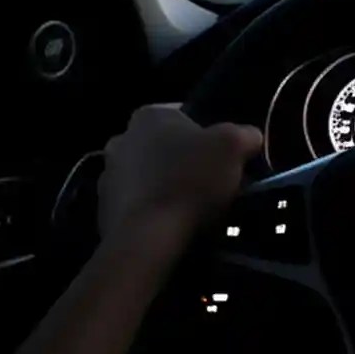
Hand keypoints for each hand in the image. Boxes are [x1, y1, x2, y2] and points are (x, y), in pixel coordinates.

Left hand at [99, 105, 262, 254]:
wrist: (148, 238)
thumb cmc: (190, 180)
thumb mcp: (234, 147)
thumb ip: (245, 134)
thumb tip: (250, 137)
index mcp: (149, 115)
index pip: (186, 117)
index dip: (210, 138)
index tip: (225, 159)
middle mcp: (121, 138)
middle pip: (166, 147)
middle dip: (185, 162)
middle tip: (212, 184)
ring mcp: (107, 175)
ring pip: (149, 176)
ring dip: (167, 187)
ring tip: (193, 210)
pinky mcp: (104, 208)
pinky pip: (137, 204)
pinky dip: (153, 211)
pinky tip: (172, 226)